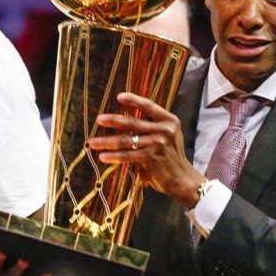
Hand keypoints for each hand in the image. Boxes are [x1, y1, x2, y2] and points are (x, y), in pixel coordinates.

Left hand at [90, 92, 205, 208]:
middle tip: (99, 119)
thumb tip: (124, 121)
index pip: (149, 106)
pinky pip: (128, 155)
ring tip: (93, 142)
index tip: (119, 97)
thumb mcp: (167, 136)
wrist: (182, 179)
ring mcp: (158, 143)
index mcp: (169, 120)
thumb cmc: (170, 157)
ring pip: (127, 140)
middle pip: (133, 122)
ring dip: (107, 141)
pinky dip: (114, 156)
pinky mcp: (152, 158)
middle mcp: (165, 130)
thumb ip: (151, 127)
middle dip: (113, 120)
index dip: (134, 100)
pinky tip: (103, 156)